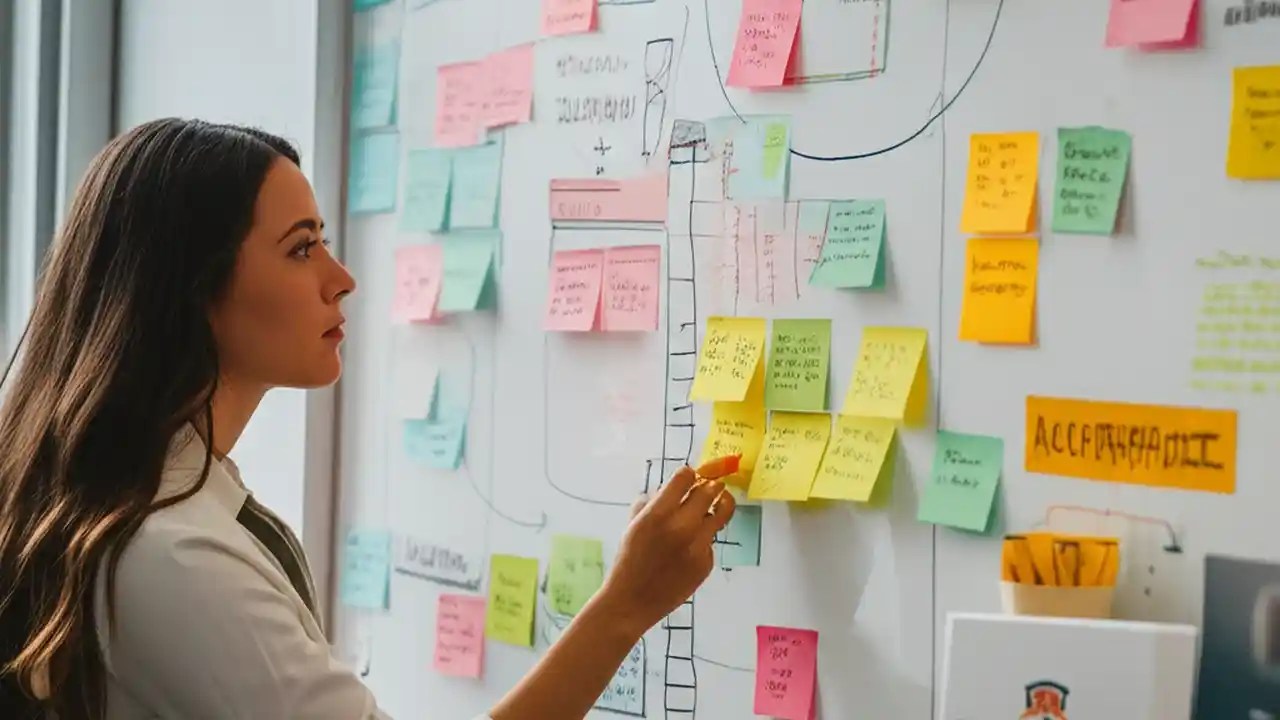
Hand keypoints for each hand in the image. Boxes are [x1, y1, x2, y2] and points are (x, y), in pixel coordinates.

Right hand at [596, 458, 737, 635]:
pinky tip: (690, 547)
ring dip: (720, 504)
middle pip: (709, 490)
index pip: (685, 477)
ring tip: (719, 502)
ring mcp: (698, 546)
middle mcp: (682, 527)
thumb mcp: (633, 525)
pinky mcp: (707, 563)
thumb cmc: (628, 560)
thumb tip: (672, 489)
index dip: (687, 474)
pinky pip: (710, 541)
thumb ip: (654, 503)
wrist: (632, 601)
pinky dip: (704, 538)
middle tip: (708, 487)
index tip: (688, 478)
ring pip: (722, 512)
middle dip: (709, 485)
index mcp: (658, 514)